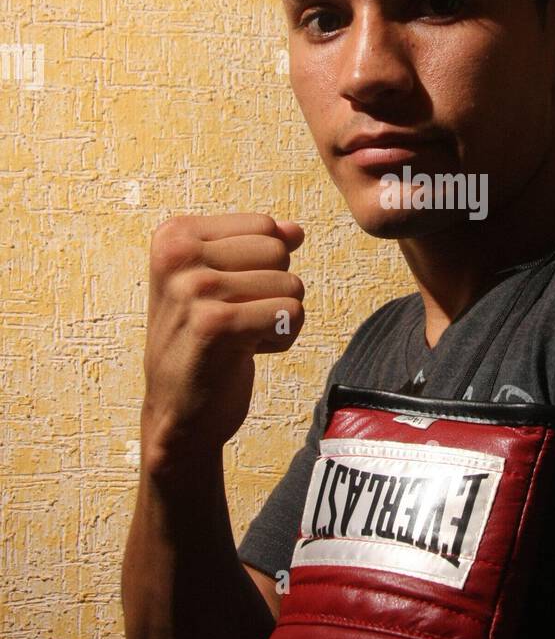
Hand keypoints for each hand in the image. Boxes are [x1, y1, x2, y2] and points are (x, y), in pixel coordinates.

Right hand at [140, 212, 304, 462]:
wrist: (178, 412)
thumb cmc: (202, 343)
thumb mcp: (220, 283)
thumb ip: (256, 248)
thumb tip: (295, 230)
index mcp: (174, 235)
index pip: (263, 226)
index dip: (262, 265)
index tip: (227, 296)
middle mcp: (178, 256)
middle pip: (278, 251)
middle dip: (273, 289)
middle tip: (236, 320)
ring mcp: (194, 289)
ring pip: (290, 283)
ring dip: (277, 318)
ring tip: (239, 337)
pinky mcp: (215, 324)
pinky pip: (291, 314)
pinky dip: (281, 339)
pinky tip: (246, 354)